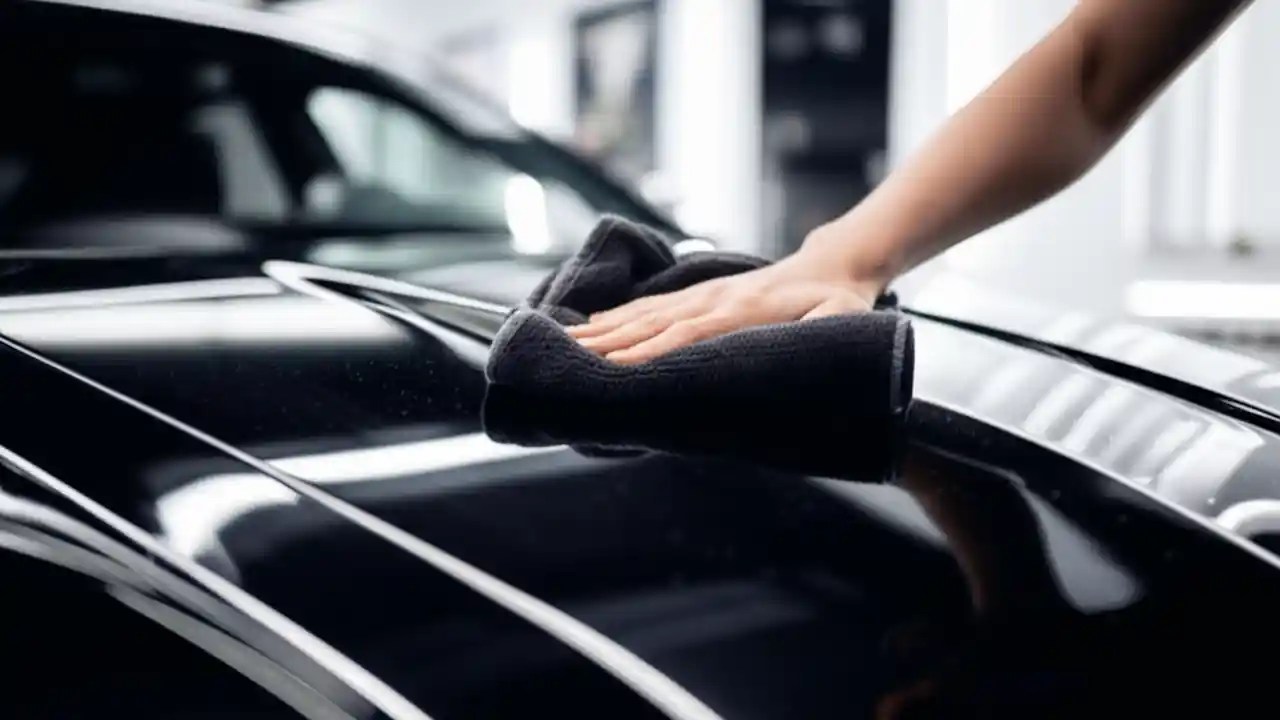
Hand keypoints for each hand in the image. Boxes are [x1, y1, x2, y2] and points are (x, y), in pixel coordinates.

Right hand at [566, 246, 883, 364]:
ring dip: (601, 329)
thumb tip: (803, 353)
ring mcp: (701, 295)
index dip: (647, 352)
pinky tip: (589, 323)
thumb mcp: (841, 321)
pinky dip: (616, 315)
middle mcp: (712, 301)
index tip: (609, 368)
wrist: (830, 265)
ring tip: (563, 342)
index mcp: (741, 312)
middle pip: (649, 324)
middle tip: (564, 359)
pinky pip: (649, 306)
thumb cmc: (838, 302)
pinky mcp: (698, 294)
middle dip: (605, 343)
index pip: (685, 335)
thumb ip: (822, 334)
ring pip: (642, 314)